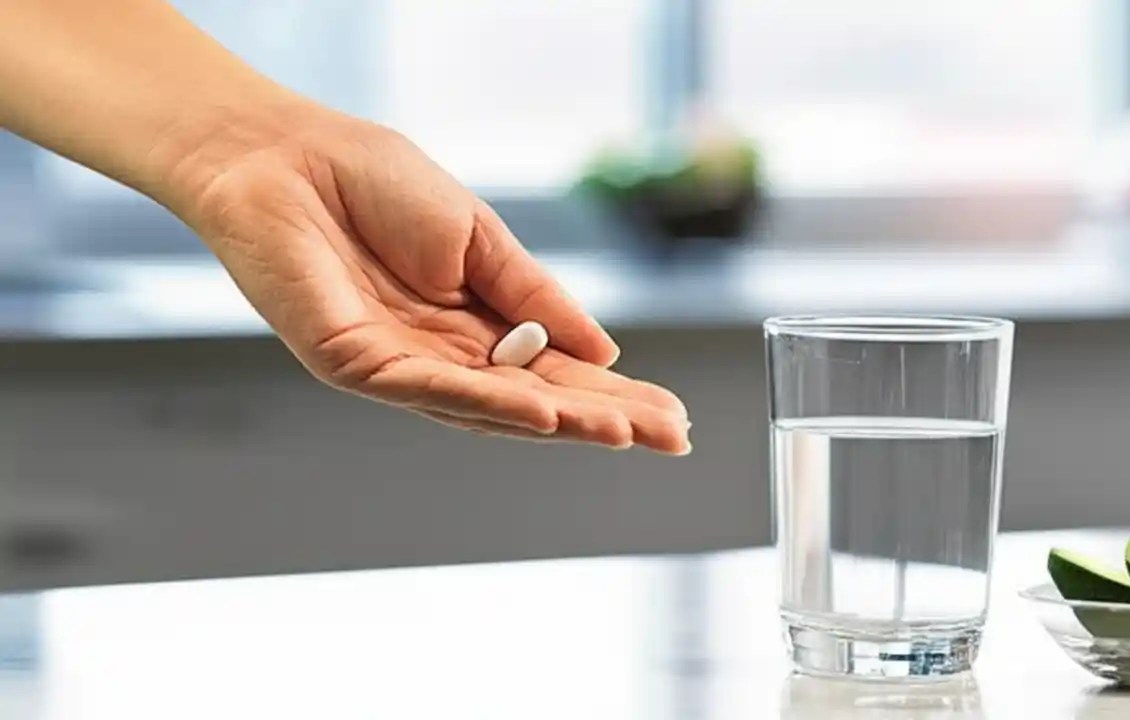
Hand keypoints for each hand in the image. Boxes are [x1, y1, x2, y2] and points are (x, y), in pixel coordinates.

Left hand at [158, 102, 689, 453]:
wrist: (286, 154)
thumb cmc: (374, 185)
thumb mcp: (481, 238)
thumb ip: (536, 297)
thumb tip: (604, 352)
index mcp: (474, 325)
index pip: (555, 371)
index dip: (614, 393)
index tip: (671, 414)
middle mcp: (441, 358)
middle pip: (533, 400)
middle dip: (602, 419)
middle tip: (670, 438)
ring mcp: (397, 367)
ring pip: (489, 408)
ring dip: (559, 422)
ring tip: (623, 432)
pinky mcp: (353, 361)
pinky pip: (429, 388)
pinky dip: (489, 402)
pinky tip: (542, 412)